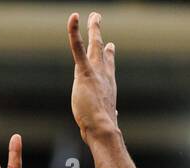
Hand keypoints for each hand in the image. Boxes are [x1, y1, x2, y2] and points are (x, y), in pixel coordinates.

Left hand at [67, 12, 118, 142]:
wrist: (103, 128)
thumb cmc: (102, 129)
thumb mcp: (105, 118)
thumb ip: (109, 114)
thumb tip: (115, 118)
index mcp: (108, 86)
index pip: (108, 66)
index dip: (109, 55)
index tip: (111, 46)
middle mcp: (104, 75)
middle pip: (101, 50)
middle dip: (98, 33)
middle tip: (97, 18)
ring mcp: (96, 72)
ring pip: (94, 44)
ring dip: (93, 28)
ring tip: (93, 15)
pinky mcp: (85, 72)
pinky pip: (78, 47)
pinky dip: (75, 31)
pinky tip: (74, 17)